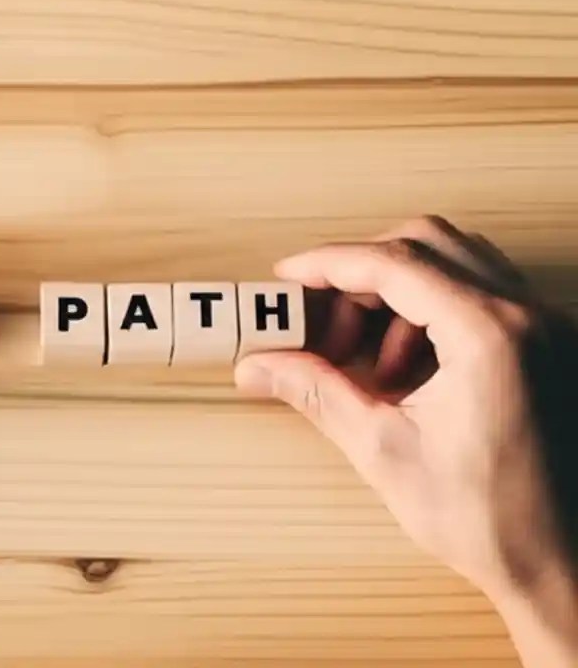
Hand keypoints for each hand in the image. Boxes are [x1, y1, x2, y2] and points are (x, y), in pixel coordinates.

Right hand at [234, 217, 577, 667]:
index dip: (328, 263)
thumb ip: (317, 391)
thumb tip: (259, 364)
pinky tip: (410, 370)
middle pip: (426, 243)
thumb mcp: (384, 450)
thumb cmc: (495, 520)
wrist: (563, 562)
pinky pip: (483, 294)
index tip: (288, 278)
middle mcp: (526, 316)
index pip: (392, 263)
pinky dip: (433, 311)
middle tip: (322, 321)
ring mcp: (547, 326)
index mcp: (488, 335)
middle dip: (361, 273)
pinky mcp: (552, 343)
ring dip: (399, 294)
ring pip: (456, 263)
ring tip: (369, 361)